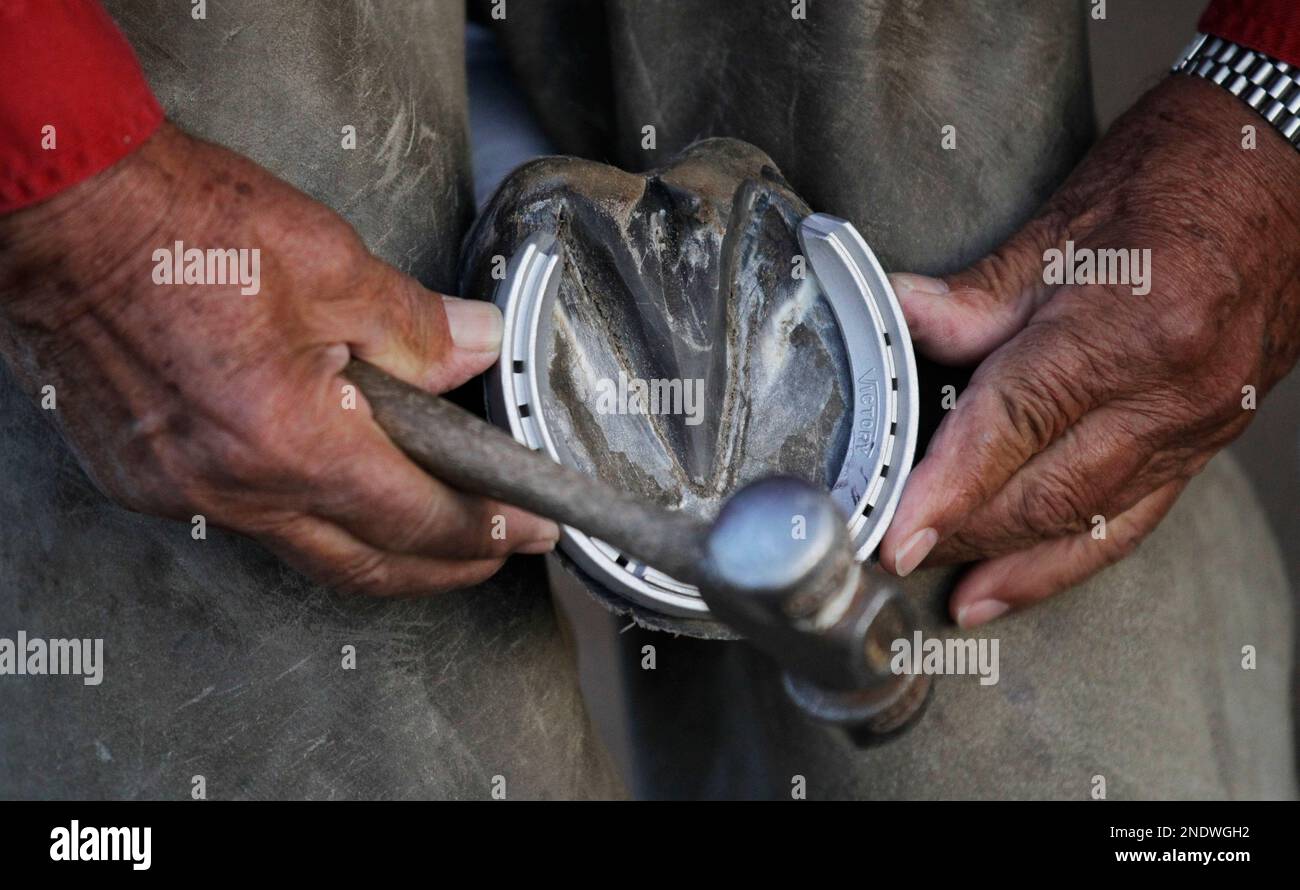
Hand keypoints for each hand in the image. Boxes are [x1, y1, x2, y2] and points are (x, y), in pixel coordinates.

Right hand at [0, 122, 557, 595]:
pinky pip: (245, 519)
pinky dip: (304, 516)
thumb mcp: (332, 266)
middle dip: (441, 567)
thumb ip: (418, 329)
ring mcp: (179, 489)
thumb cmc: (183, 226)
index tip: (527, 530)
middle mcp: (232, 487)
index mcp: (290, 441)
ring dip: (374, 548)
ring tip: (427, 527)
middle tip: (491, 550)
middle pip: (364, 563)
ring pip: (303, 549)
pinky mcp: (144, 476)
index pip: (416, 517)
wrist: (64, 209)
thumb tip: (477, 352)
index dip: (484, 530)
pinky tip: (333, 491)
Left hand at [879, 76, 1299, 626]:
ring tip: (934, 578)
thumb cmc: (1179, 177)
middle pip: (1044, 491)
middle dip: (960, 530)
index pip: (1013, 427)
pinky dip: (1063, 562)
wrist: (1285, 169)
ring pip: (1085, 523)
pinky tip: (1008, 586)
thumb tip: (896, 321)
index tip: (895, 535)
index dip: (946, 488)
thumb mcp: (1060, 226)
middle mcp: (1168, 392)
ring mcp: (1195, 426)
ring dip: (1002, 558)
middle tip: (888, 549)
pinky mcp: (1205, 443)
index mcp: (1126, 328)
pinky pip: (1128, 523)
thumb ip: (973, 297)